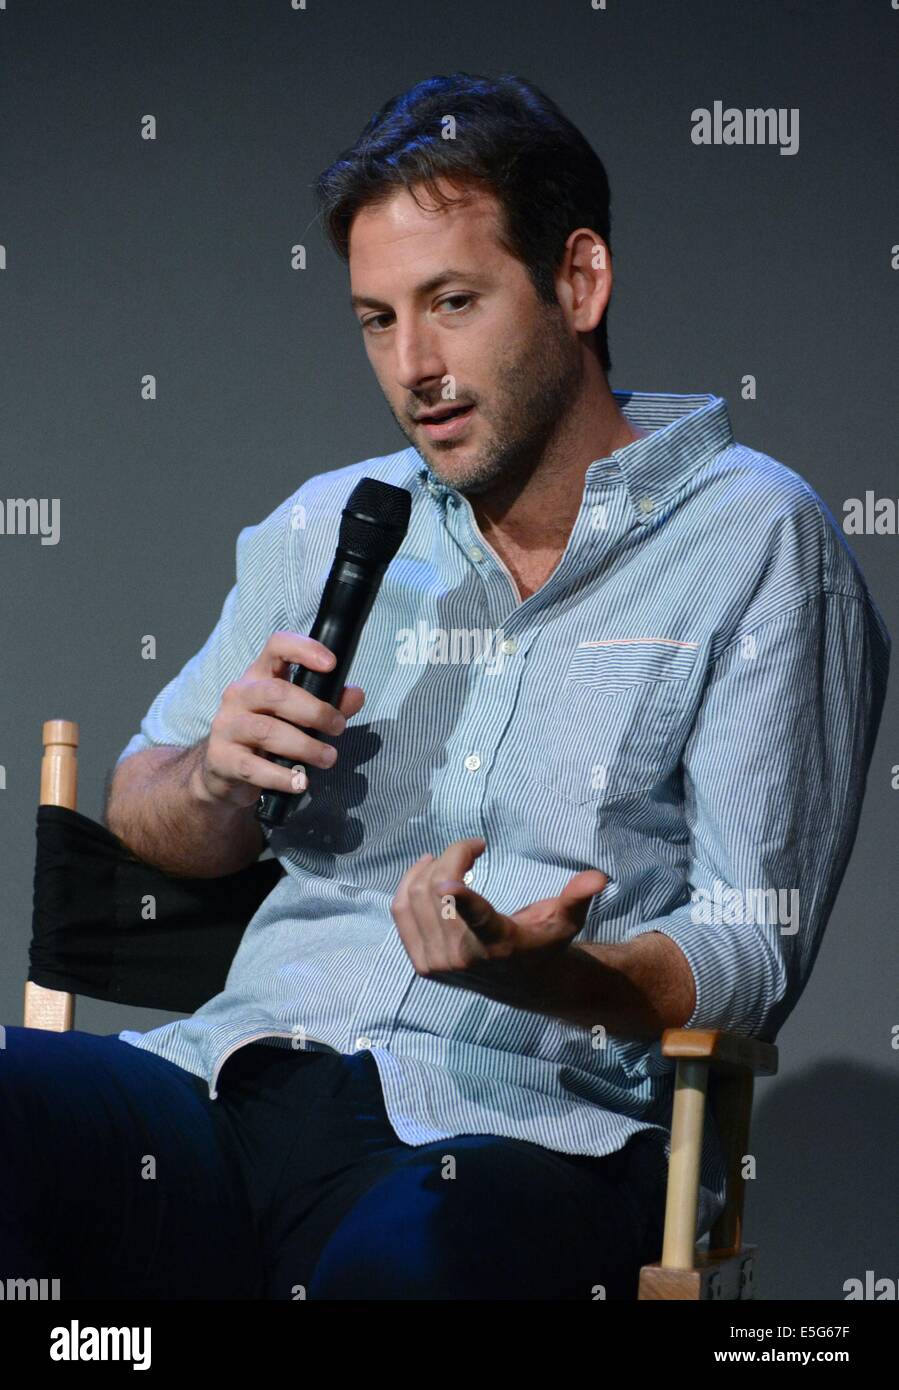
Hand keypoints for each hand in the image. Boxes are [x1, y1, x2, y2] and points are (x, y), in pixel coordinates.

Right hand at [194, 631, 365, 808]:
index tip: (331, 664)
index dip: (304, 650)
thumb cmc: (267, 735)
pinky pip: (254, 767)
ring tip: (328, 758)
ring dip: (304, 746)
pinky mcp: (222, 758)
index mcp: (260, 675)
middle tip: (339, 728)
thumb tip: (356, 695)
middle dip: (315, 711)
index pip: (277, 646)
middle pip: (276, 692)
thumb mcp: (297, 715)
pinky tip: (300, 782)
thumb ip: (329, 703)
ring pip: (267, 730)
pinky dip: (282, 776)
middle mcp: (239, 694)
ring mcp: (227, 726)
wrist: (223, 772)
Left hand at [390, 836, 608, 1000]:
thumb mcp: (566, 921)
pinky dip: (409, 884)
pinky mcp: (421, 963)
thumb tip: (600, 877)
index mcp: (498, 944)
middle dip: (452, 856)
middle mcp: (463, 958)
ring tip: (453, 857)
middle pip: (437, 891)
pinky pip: (401, 912)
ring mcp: (437, 964)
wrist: (525, 986)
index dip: (460, 898)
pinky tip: (427, 870)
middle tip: (473, 846)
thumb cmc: (546, 943)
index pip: (477, 920)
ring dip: (430, 867)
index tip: (448, 880)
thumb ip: (577, 897)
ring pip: (414, 897)